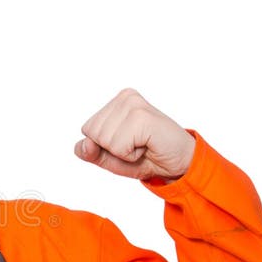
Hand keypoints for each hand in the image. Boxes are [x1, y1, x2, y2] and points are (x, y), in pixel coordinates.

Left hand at [74, 88, 195, 180]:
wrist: (178, 165)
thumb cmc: (145, 157)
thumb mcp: (110, 158)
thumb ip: (90, 152)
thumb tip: (84, 145)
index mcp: (115, 102)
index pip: (86, 129)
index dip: (104, 146)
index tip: (128, 143)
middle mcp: (124, 97)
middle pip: (92, 133)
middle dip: (112, 149)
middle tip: (137, 145)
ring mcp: (133, 104)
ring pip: (104, 140)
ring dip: (123, 152)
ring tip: (143, 144)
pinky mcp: (142, 116)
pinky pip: (118, 147)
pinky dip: (131, 155)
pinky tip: (147, 145)